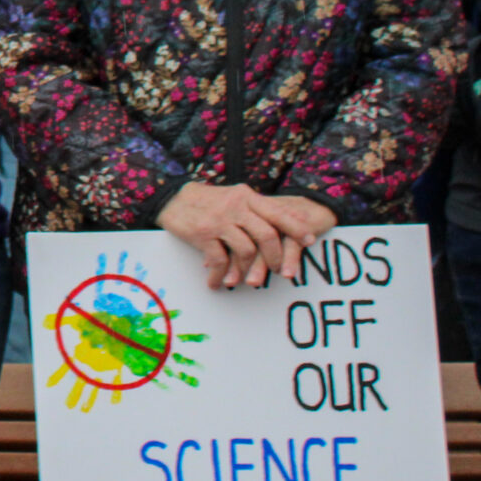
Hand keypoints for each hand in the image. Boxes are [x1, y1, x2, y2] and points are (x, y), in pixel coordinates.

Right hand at [157, 182, 335, 288]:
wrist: (170, 198)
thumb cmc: (207, 200)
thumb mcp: (235, 196)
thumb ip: (259, 207)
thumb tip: (292, 217)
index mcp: (246, 196)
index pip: (278, 212)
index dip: (296, 228)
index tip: (309, 240)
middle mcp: (235, 206)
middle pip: (267, 234)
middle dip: (276, 256)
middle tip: (280, 271)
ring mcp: (219, 220)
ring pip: (246, 250)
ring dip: (250, 269)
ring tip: (249, 281)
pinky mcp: (202, 234)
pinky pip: (220, 260)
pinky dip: (222, 275)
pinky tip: (219, 283)